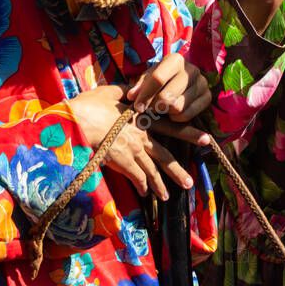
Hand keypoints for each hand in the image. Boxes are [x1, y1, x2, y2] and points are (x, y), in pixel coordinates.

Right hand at [67, 84, 205, 200]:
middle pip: (165, 156)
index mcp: (144, 118)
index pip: (171, 127)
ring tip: (168, 197)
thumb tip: (132, 88)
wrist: (78, 121)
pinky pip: (136, 178)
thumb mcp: (111, 92)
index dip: (189, 133)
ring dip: (160, 185)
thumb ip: (125, 92)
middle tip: (190, 183)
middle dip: (178, 170)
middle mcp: (142, 136)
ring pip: (152, 171)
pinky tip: (146, 194)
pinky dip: (142, 187)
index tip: (206, 139)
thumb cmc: (91, 104)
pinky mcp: (123, 162)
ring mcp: (133, 150)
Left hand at [126, 53, 210, 121]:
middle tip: (149, 108)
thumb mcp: (149, 77)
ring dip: (165, 112)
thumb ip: (139, 86)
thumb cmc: (162, 77)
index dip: (145, 95)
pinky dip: (176, 118)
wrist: (184, 79)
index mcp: (175, 59)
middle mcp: (192, 69)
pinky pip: (187, 115)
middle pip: (167, 97)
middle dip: (154, 106)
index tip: (137, 107)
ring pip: (177, 108)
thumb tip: (131, 96)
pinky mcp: (207, 97)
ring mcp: (202, 83)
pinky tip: (172, 112)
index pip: (158, 79)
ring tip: (161, 108)